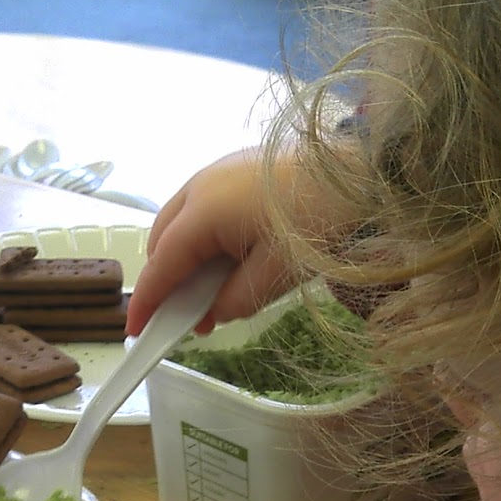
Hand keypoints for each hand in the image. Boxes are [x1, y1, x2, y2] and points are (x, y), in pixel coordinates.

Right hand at [125, 148, 301, 336]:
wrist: (363, 168)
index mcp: (203, 212)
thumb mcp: (276, 276)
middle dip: (167, 280)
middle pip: (163, 239)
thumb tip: (215, 311)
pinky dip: (204, 238)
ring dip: (186, 258)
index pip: (161, 265)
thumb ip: (235, 301)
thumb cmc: (318, 221)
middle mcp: (200, 185)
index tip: (136, 333)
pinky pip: (203, 208)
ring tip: (215, 292)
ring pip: (181, 222)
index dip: (147, 302)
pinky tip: (232, 258)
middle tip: (192, 318)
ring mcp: (218, 171)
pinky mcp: (238, 167)